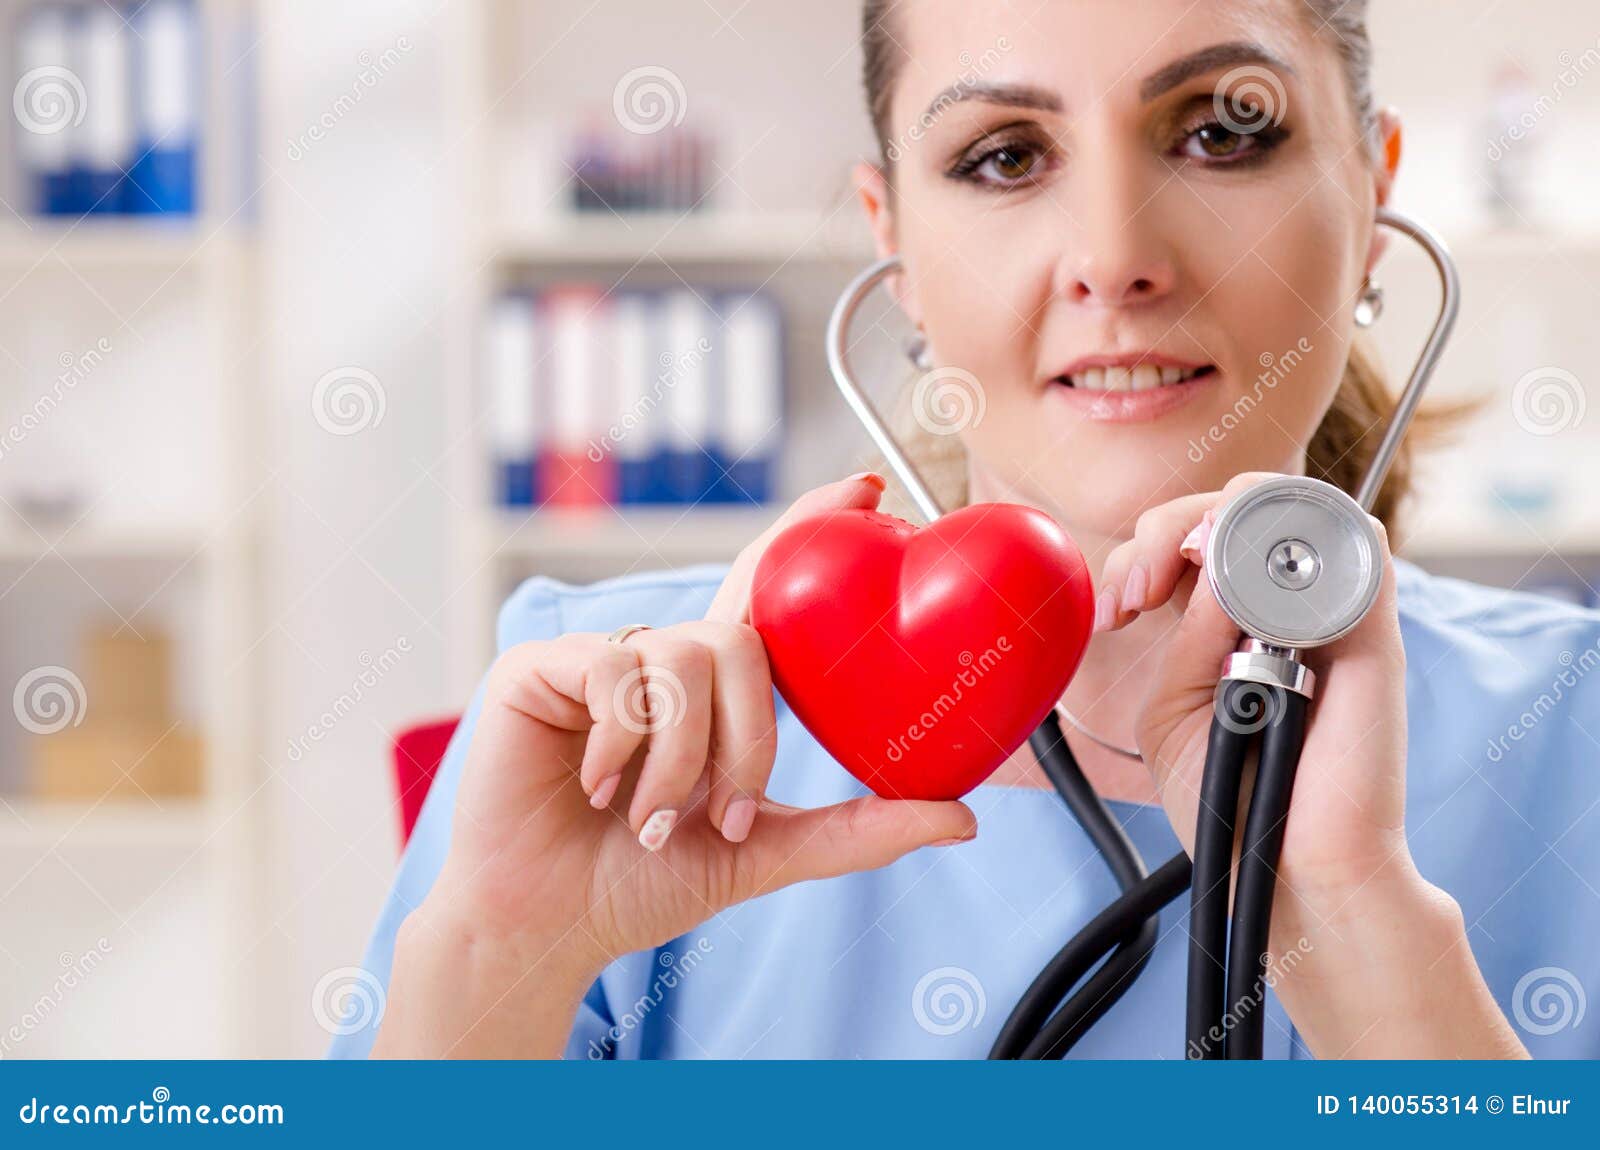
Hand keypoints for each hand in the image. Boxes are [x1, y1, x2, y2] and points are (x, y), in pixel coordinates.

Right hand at [431, 473, 977, 979]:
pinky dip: (620, 744)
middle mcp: (658, 659)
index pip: (764, 591)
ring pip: (685, 659)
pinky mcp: (538, 667)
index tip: (869, 486)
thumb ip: (856, 830)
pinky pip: (614, 672)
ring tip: (654, 818)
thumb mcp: (764, 852)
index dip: (809, 529)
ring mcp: (597, 658)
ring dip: (682, 757)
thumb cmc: (643, 884)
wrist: (547, 925)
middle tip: (724, 813)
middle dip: (746, 738)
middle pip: (741, 639)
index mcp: (709, 690)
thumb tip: (964, 821)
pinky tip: (597, 788)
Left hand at [1098, 472, 1522, 1056]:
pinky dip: (1303, 529)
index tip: (1117, 613)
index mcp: (1224, 625)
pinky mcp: (1372, 624)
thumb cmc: (1233, 800)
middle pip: (1230, 509)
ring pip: (1290, 505)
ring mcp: (1326, 609)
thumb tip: (1212, 558)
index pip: (1187, 543)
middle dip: (1167, 529)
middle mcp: (1278, 606)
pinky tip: (1252, 566)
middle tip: (1139, 595)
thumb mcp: (1175, 708)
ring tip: (1187, 561)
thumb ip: (1188, 634)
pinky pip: (1355, 539)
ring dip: (1227, 513)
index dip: (1143, 554)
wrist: (1294, 867)